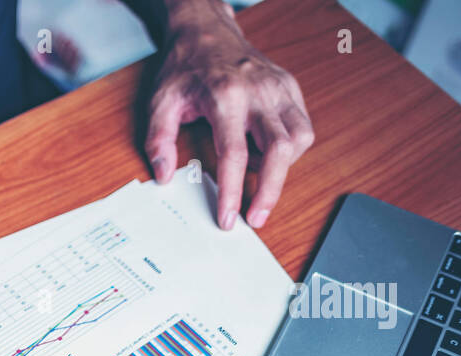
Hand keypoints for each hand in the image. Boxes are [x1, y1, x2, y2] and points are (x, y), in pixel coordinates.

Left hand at [143, 0, 313, 229]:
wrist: (206, 31)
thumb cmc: (185, 68)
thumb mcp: (160, 102)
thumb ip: (159, 140)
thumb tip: (164, 176)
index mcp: (225, 96)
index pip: (234, 153)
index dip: (233, 191)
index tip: (228, 218)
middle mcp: (259, 91)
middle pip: (280, 150)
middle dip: (271, 191)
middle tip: (256, 218)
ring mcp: (279, 88)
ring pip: (300, 139)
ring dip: (284, 170)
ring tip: (259, 180)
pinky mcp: (290, 88)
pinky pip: (302, 127)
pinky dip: (289, 150)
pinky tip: (266, 155)